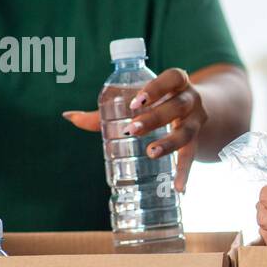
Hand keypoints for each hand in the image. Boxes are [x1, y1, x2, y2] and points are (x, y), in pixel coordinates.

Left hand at [63, 67, 205, 191]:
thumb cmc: (158, 100)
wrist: (196, 108)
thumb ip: (105, 109)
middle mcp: (190, 99)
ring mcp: (196, 121)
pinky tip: (178, 188)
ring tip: (151, 153)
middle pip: (176, 106)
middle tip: (131, 130)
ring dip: (169, 143)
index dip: (156, 88)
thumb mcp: (139, 98)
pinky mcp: (197, 141)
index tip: (135, 102)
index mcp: (176, 81)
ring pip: (186, 132)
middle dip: (154, 118)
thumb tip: (69, 117)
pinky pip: (191, 157)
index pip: (171, 78)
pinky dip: (185, 173)